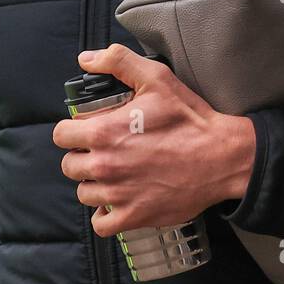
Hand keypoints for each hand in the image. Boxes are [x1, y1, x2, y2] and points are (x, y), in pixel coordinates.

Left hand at [51, 44, 255, 238]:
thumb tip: (86, 59)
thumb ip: (117, 61)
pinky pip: (101, 224)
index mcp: (104, 132)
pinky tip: (117, 201)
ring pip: (84, 193)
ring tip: (114, 175)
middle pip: (69, 166)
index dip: (72, 130)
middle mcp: (105, 165)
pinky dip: (105, 215)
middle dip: (83, 157)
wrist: (222, 156)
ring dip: (94, 184)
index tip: (87, 131)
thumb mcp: (156, 78)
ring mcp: (118, 194)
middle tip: (104, 151)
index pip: (61, 135)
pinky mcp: (134, 217)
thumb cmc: (189, 118)